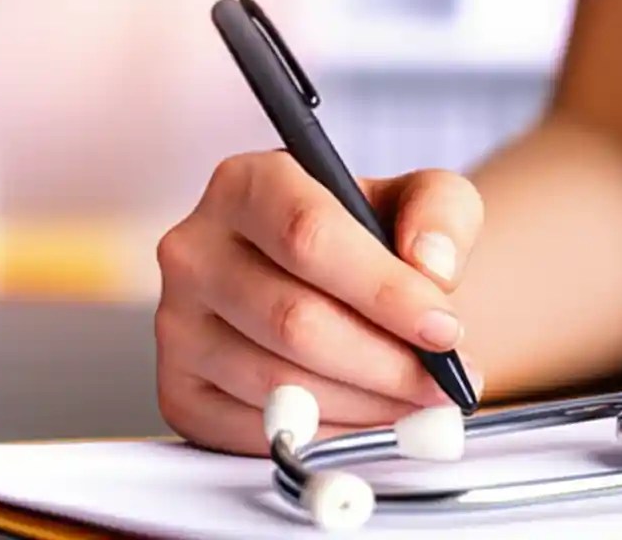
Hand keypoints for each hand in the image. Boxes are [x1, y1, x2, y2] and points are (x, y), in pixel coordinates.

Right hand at [154, 151, 484, 454]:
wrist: (336, 291)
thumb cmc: (372, 242)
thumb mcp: (422, 200)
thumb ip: (441, 211)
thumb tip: (430, 267)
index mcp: (244, 184)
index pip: (308, 235)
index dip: (383, 290)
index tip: (443, 329)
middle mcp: (194, 249)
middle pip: (294, 319)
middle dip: (386, 363)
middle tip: (444, 383)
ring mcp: (177, 325)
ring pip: (279, 383)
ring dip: (366, 406)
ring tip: (419, 402)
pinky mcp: (179, 391)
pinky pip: (257, 431)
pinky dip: (329, 437)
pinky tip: (371, 419)